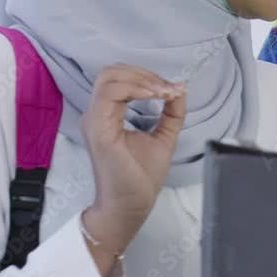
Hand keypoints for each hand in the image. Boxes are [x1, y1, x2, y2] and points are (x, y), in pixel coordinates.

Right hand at [79, 64, 186, 276]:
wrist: (132, 205)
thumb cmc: (141, 176)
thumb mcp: (163, 136)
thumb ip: (171, 112)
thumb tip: (180, 87)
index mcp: (107, 114)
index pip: (119, 78)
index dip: (147, 76)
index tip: (172, 90)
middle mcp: (96, 114)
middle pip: (111, 71)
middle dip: (144, 73)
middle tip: (167, 89)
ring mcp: (95, 121)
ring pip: (109, 77)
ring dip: (142, 80)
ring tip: (164, 93)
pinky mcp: (99, 131)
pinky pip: (110, 95)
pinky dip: (137, 89)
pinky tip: (156, 98)